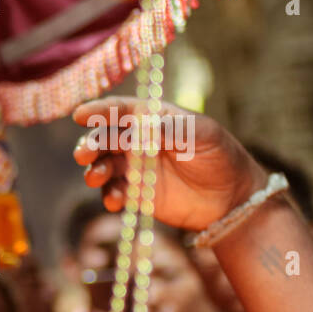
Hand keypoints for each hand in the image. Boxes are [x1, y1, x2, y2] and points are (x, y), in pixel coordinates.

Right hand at [72, 97, 266, 230]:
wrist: (232, 198)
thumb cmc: (220, 156)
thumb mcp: (201, 134)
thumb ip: (168, 129)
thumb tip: (137, 128)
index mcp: (152, 119)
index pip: (121, 111)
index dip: (99, 112)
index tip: (80, 115)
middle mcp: (138, 141)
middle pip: (104, 139)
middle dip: (91, 144)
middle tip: (85, 153)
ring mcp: (134, 168)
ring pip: (103, 166)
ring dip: (95, 170)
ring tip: (97, 177)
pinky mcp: (135, 194)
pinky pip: (113, 192)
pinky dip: (109, 195)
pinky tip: (115, 200)